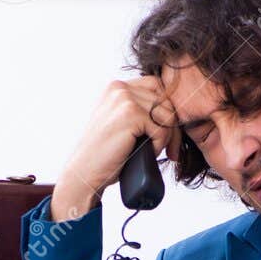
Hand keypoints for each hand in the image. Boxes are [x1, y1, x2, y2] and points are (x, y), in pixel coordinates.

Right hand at [51, 76, 176, 220]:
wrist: (84, 172)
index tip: (168, 135)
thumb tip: (176, 109)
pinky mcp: (130, 114)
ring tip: (153, 151)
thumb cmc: (105, 153)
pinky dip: (159, 145)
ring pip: (168, 116)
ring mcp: (125, 99)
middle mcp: (120, 88)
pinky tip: (148, 153)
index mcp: (117, 87)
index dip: (167, 111)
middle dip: (173, 128)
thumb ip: (140, 108)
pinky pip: (162, 129)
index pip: (159, 87)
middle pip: (167, 101)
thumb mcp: (121, 122)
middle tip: (171, 150)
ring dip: (166, 138)